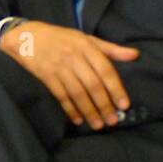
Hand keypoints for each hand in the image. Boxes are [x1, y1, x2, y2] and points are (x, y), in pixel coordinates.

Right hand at [0, 19, 138, 128]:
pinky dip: (70, 109)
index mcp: (86, 46)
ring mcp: (59, 68)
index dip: (116, 88)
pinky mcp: (46, 77)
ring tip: (98, 125)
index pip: (105, 70)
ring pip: (77, 93)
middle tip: (113, 120)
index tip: (124, 104)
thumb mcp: (85, 38)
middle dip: (104, 104)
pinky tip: (77, 120)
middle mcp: (73, 57)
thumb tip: (135, 55)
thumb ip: (110, 49)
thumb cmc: (60, 38)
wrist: (27, 36)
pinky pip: (61, 96)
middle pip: (92, 84)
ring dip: (88, 111)